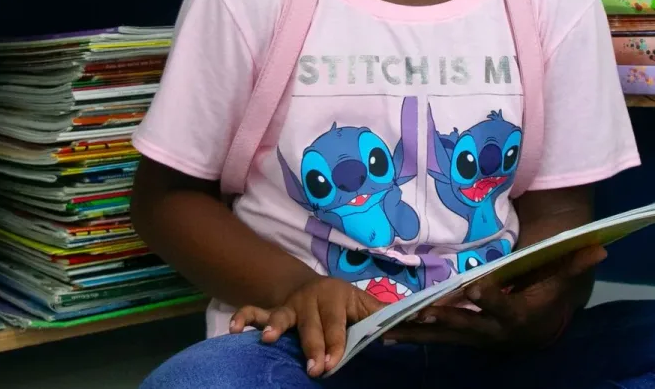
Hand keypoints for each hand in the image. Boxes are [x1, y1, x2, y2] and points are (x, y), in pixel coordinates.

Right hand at [229, 276, 382, 377]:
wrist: (315, 286)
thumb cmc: (344, 303)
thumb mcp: (364, 304)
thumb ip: (384, 314)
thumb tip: (420, 319)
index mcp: (336, 297)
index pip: (337, 324)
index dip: (336, 343)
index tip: (333, 364)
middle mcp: (311, 299)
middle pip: (311, 325)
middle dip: (312, 346)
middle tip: (313, 368)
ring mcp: (289, 305)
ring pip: (282, 317)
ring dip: (274, 328)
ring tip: (266, 340)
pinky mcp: (273, 310)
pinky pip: (255, 311)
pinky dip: (244, 318)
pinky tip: (233, 329)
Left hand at [388, 245, 607, 348]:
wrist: (542, 329)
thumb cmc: (551, 296)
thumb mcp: (563, 279)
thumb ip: (574, 264)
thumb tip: (599, 247)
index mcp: (518, 316)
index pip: (504, 306)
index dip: (490, 297)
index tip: (475, 286)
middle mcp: (493, 332)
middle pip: (466, 326)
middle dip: (443, 320)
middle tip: (420, 313)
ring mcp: (475, 338)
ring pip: (444, 337)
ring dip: (418, 333)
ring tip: (389, 328)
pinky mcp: (461, 338)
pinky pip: (435, 338)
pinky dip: (413, 336)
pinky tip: (387, 333)